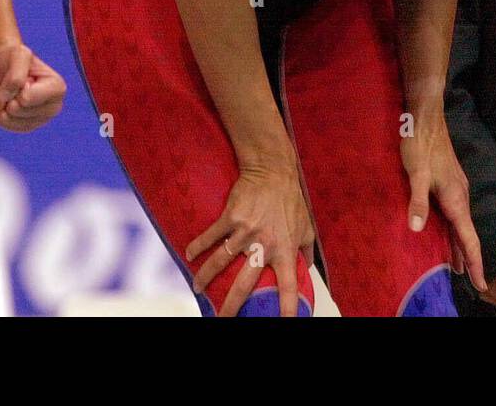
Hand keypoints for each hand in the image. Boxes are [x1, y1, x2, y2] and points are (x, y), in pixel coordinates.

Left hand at [0, 42, 65, 131]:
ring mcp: (40, 119)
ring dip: (3, 103)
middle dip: (10, 96)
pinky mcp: (26, 126)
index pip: (26, 99)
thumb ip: (16, 74)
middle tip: (17, 84)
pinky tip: (9, 100)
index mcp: (57, 89)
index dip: (17, 86)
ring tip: (12, 92)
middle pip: (17, 109)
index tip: (24, 77)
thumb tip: (8, 99)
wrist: (4, 64)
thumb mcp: (18, 54)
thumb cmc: (14, 57)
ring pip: (8, 119)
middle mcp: (53, 107)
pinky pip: (3, 124)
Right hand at [185, 160, 315, 316]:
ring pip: (220, 261)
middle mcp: (265, 244)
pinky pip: (210, 236)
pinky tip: (188, 255)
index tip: (286, 323)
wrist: (272, 172)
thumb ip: (306, 251)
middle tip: (221, 319)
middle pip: (244, 284)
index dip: (287, 308)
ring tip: (196, 288)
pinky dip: (197, 246)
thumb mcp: (306, 227)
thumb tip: (307, 270)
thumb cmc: (290, 201)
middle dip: (231, 306)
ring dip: (204, 277)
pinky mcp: (231, 217)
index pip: (289, 286)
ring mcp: (246, 231)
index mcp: (285, 250)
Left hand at [400, 112, 485, 291]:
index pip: (469, 236)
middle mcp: (461, 194)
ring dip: (461, 244)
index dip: (474, 261)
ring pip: (462, 222)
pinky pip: (456, 212)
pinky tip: (446, 233)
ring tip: (458, 266)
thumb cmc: (419, 142)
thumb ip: (417, 201)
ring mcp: (457, 187)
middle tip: (473, 282)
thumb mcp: (415, 173)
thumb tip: (415, 229)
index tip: (481, 283)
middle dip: (470, 258)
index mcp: (455, 196)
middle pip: (468, 233)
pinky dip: (454, 229)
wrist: (426, 115)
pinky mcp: (450, 181)